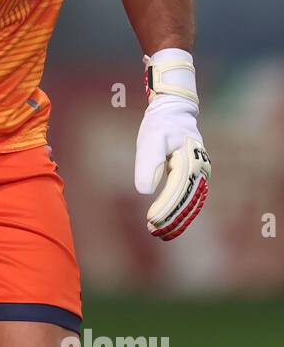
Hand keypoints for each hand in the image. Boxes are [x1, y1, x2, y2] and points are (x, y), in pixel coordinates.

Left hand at [134, 51, 210, 239]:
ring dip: (178, 220)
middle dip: (172, 219)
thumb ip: (148, 163)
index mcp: (189, 160)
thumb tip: (145, 190)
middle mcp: (200, 169)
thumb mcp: (150, 140)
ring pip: (192, 203)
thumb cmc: (160, 125)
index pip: (177, 191)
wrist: (173, 112)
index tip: (151, 221)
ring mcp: (201, 173)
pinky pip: (192, 199)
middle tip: (154, 232)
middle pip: (188, 201)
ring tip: (161, 233)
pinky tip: (171, 224)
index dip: (165, 208)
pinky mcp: (197, 176)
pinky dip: (183, 213)